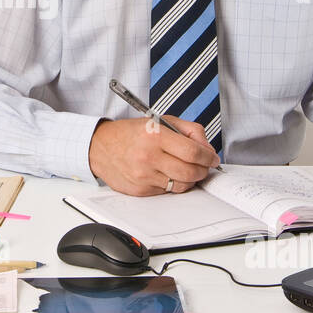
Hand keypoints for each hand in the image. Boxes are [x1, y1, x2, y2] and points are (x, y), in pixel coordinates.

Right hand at [88, 116, 219, 195]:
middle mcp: (148, 156)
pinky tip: (166, 173)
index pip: (193, 152)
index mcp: (154, 135)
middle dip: (203, 170)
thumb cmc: (131, 133)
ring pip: (181, 185)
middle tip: (203, 165)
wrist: (100, 146)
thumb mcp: (161, 120)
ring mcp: (143, 175)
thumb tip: (208, 149)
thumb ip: (190, 131)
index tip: (212, 158)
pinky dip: (172, 184)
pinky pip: (167, 191)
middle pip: (190, 172)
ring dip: (190, 179)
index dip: (209, 157)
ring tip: (186, 169)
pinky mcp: (140, 190)